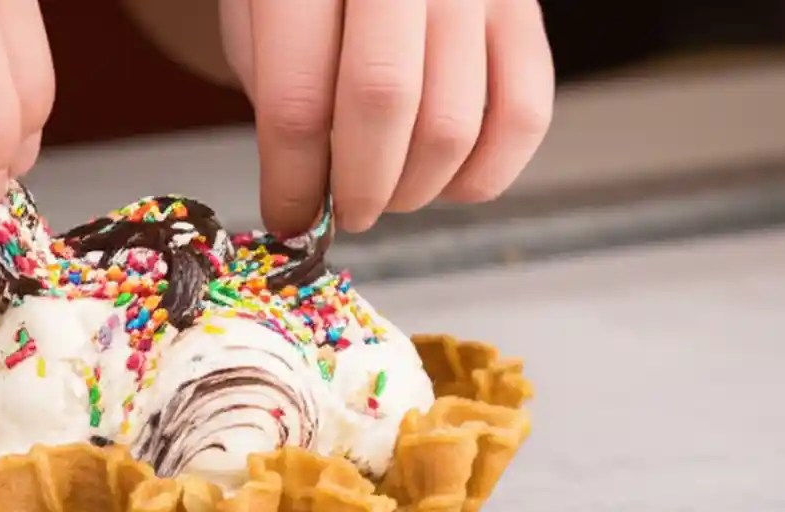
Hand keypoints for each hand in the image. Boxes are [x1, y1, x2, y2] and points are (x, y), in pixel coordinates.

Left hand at [218, 0, 554, 234]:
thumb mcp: (259, 18)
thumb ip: (278, 92)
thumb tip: (309, 191)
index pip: (298, 96)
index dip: (292, 181)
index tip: (289, 218)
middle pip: (383, 104)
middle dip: (359, 187)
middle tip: (346, 214)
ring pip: (452, 124)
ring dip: (415, 188)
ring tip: (388, 191)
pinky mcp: (523, 9)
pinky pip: (524, 115)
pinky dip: (484, 173)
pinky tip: (447, 181)